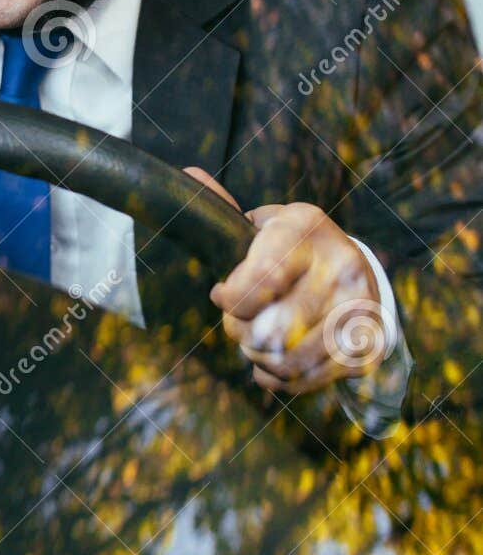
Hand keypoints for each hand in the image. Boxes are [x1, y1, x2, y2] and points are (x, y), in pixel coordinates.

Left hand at [184, 168, 386, 394]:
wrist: (360, 276)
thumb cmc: (294, 251)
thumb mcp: (266, 225)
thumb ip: (224, 209)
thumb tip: (188, 175)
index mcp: (306, 228)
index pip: (260, 279)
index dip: (230, 299)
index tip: (222, 294)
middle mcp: (340, 265)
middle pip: (268, 327)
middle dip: (240, 332)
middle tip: (241, 322)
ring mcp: (358, 307)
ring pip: (285, 359)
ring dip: (259, 358)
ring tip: (257, 342)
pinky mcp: (366, 345)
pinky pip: (306, 380)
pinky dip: (279, 378)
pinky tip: (276, 361)